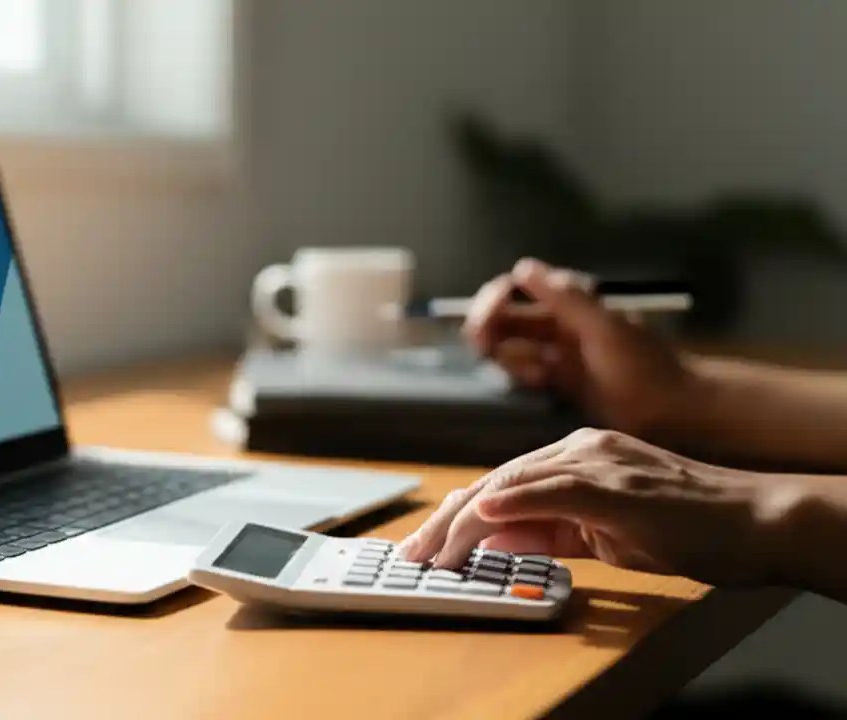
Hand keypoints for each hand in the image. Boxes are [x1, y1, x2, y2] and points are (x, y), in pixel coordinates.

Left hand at [397, 428, 794, 585]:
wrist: (753, 519)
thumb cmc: (688, 528)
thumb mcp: (605, 536)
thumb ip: (550, 533)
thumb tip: (495, 543)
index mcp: (577, 457)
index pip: (500, 485)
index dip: (457, 516)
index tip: (428, 545)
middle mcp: (579, 448)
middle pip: (494, 481)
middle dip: (446, 520)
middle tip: (414, 553)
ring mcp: (595, 460)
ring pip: (511, 484)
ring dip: (465, 522)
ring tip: (435, 552)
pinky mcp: (613, 483)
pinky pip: (550, 490)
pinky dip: (512, 505)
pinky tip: (481, 520)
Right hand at [464, 258, 697, 437]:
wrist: (679, 411)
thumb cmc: (645, 368)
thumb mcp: (605, 329)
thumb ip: (567, 298)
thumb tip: (522, 267)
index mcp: (568, 304)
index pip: (514, 290)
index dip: (491, 301)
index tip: (484, 324)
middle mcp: (558, 324)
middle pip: (505, 318)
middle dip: (489, 330)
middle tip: (486, 349)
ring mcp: (558, 354)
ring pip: (510, 347)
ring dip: (510, 358)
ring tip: (537, 375)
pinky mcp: (560, 383)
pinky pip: (524, 373)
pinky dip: (522, 377)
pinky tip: (541, 385)